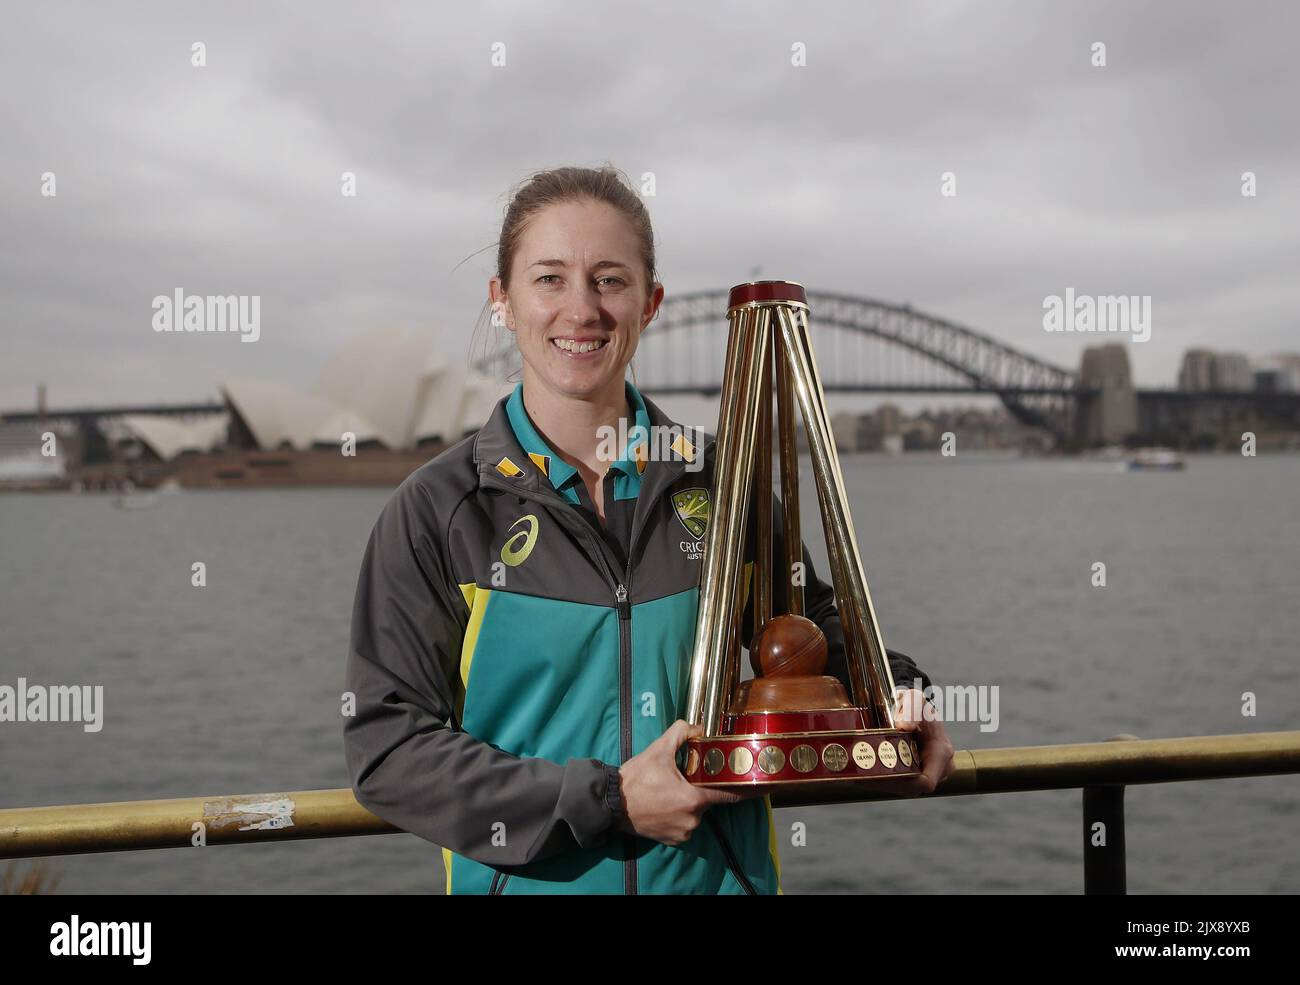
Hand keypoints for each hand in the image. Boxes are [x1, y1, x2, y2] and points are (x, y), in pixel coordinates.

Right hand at [614, 719, 763, 844]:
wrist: (610, 804)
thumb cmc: (635, 779)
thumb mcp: (658, 750)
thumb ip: (681, 732)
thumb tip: (698, 726)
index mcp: (694, 799)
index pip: (729, 795)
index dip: (745, 789)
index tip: (762, 786)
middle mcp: (693, 820)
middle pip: (707, 800)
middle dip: (698, 788)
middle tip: (681, 778)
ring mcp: (683, 833)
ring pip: (695, 813)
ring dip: (687, 802)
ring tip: (666, 792)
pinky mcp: (673, 841)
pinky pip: (685, 824)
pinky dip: (679, 814)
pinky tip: (663, 804)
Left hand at [868, 688, 955, 796]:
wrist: (920, 713)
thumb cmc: (918, 705)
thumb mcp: (914, 700)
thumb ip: (911, 710)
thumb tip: (904, 726)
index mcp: (941, 752)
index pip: (926, 782)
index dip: (903, 782)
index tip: (879, 774)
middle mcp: (940, 768)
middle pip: (911, 788)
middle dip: (886, 783)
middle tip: (861, 776)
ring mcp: (930, 774)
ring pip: (905, 788)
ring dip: (883, 784)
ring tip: (859, 776)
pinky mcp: (920, 775)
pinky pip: (903, 784)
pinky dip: (885, 780)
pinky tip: (865, 775)